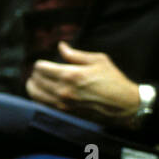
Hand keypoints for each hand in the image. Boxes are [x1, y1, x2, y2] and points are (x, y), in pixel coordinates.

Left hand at [26, 42, 140, 125]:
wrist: (125, 106)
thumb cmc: (114, 81)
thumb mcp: (98, 60)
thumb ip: (75, 54)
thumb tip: (61, 46)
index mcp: (71, 75)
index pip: (41, 68)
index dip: (40, 63)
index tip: (44, 62)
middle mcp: (63, 90)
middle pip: (36, 80)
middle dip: (36, 73)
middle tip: (40, 71)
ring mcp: (63, 103)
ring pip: (35, 94)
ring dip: (33, 85)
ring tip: (36, 80)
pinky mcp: (65, 112)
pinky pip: (42, 104)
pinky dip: (38, 97)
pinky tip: (42, 92)